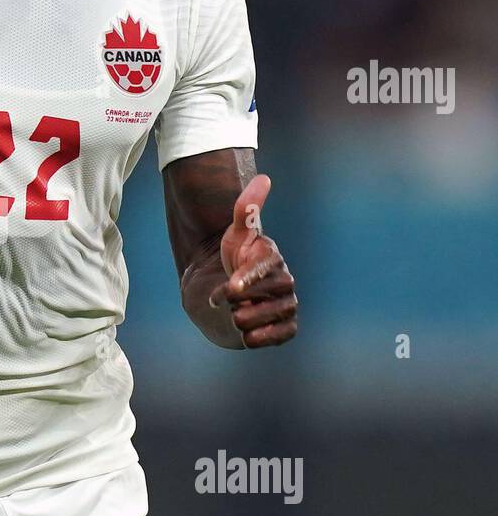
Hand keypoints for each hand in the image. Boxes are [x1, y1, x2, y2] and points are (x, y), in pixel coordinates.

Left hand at [210, 175, 297, 348]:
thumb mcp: (235, 232)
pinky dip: (269, 337)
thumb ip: (245, 208)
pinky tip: (249, 337)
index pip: (267, 267)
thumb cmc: (234, 257)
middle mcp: (284, 280)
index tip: (230, 288)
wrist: (228, 290)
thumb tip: (264, 178)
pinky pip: (286, 333)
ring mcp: (286, 303)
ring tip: (235, 318)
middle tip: (228, 304)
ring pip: (280, 313)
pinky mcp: (285, 325)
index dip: (249, 278)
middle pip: (277, 291)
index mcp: (272, 258)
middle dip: (249, 299)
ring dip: (255, 319)